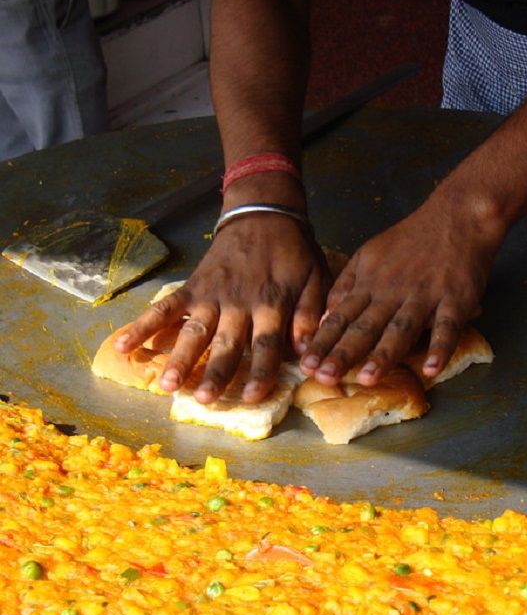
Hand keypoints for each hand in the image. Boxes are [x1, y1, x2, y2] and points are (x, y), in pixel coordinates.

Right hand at [114, 213, 330, 402]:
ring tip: (166, 386)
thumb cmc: (293, 252)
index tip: (250, 396)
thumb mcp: (315, 278)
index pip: (266, 343)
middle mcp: (238, 303)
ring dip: (179, 359)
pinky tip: (123, 346)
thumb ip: (310, 314)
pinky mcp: (192, 287)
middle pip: (226, 343)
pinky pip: (165, 308)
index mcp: (271, 303)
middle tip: (203, 400)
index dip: (260, 371)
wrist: (262, 214)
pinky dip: (143, 325)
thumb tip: (306, 350)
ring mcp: (211, 295)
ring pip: (194, 331)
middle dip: (214, 373)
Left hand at [300, 195, 502, 385]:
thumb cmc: (410, 241)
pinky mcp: (455, 299)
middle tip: (325, 378)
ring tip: (367, 378)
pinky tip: (432, 370)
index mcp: (369, 284)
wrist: (457, 216)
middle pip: (364, 327)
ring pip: (400, 328)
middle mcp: (392, 292)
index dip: (323, 343)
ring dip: (384, 354)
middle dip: (343, 353)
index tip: (306, 366)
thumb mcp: (368, 255)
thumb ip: (346, 286)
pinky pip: (447, 326)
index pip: (341, 318)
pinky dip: (441, 347)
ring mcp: (424, 296)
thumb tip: (325, 317)